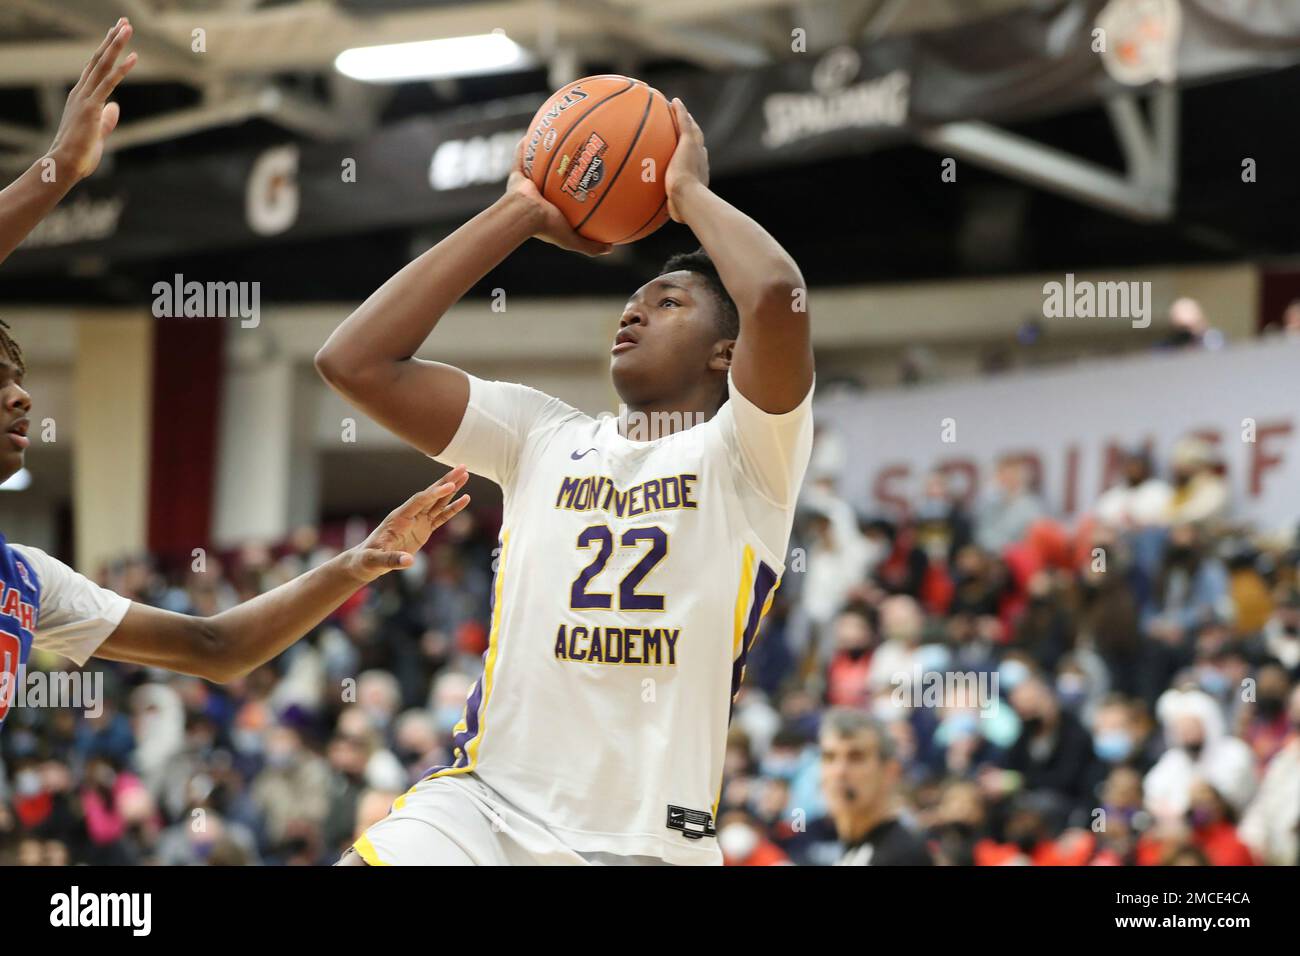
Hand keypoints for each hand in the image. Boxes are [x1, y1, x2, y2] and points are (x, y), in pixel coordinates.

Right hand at [47, 18, 137, 183]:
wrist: (66, 164)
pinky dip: (122, 69)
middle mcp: (82, 92)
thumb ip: (106, 119)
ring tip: (127, 27)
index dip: (107, 50)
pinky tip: (134, 57)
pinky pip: (109, 83)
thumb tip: (115, 108)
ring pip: (103, 65)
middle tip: (123, 21)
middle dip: (112, 39)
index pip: (96, 67)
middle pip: (98, 59)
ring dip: (116, 45)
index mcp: (82, 97)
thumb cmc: (80, 153)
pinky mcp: (92, 107)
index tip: (116, 34)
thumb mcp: (97, 133)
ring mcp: (86, 98)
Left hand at [345, 466, 470, 581]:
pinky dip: (453, 508)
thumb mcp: (377, 560)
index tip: (450, 486)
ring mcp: (418, 521)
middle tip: (462, 468)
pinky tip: (465, 499)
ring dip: (452, 489)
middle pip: (431, 495)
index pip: (419, 501)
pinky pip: (441, 516)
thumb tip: (409, 561)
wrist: (367, 561)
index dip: (434, 493)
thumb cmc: (369, 559)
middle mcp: (410, 515)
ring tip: (465, 475)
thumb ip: (392, 560)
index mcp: (399, 518)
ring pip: (438, 502)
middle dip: (447, 481)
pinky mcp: (424, 529)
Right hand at [506, 136, 610, 255]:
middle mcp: (537, 197)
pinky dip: (523, 148)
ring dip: (544, 157)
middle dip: (561, 170)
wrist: (524, 215)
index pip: (564, 200)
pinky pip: (520, 158)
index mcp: (549, 211)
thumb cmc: (547, 227)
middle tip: (575, 159)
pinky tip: (532, 134)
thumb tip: (611, 248)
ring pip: (536, 167)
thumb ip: (590, 246)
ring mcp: (526, 186)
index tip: (586, 184)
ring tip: (556, 142)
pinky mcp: (517, 176)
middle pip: (551, 180)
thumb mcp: (572, 239)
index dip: (573, 192)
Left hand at [665, 98, 708, 222]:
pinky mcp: (688, 142)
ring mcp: (695, 150)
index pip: (699, 161)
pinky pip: (683, 122)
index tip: (694, 152)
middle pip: (698, 143)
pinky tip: (673, 101)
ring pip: (692, 129)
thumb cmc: (685, 209)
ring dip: (687, 119)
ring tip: (679, 109)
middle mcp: (701, 160)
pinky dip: (680, 111)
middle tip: (688, 127)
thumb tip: (675, 218)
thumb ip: (677, 210)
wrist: (688, 197)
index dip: (697, 155)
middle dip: (694, 135)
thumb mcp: (680, 211)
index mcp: (701, 175)